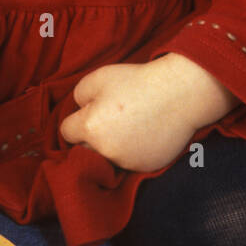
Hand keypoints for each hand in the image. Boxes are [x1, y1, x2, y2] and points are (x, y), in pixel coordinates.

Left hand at [60, 55, 236, 171]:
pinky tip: (142, 135)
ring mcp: (126, 162)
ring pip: (107, 159)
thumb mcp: (98, 78)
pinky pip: (129, 163)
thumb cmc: (137, 82)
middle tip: (107, 120)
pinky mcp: (144, 167)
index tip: (89, 112)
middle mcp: (105, 151)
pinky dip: (132, 153)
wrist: (179, 94)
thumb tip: (79, 109)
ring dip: (111, 148)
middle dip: (90, 138)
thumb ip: (79, 95)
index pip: (67, 132)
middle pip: (84, 150)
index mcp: (90, 128)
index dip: (76, 119)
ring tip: (127, 127)